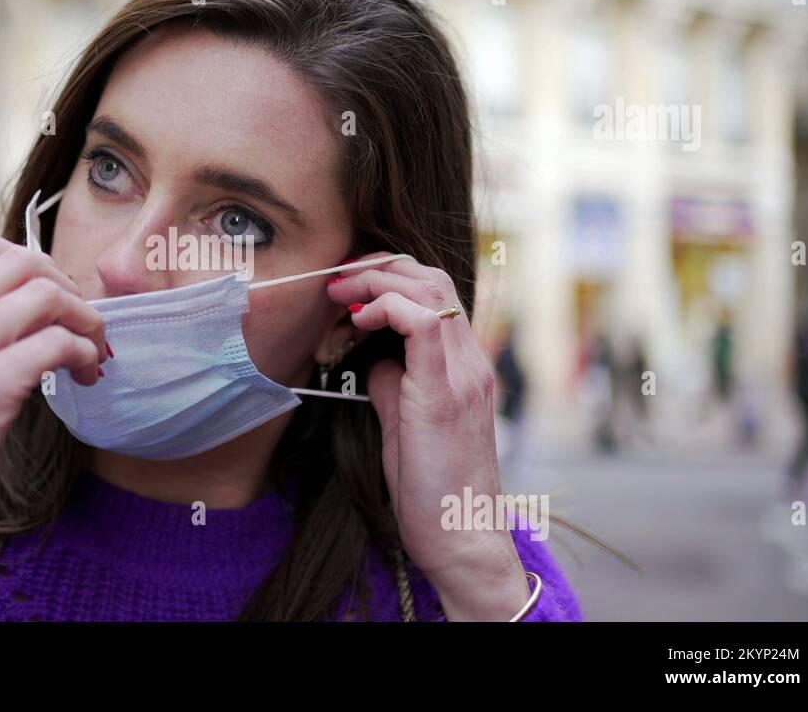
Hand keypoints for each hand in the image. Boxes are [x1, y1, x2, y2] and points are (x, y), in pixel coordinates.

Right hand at [0, 237, 107, 616]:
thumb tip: (19, 330)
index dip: (42, 271)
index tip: (59, 308)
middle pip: (29, 262)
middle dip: (71, 289)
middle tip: (85, 329)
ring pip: (49, 295)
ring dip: (87, 320)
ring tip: (93, 356)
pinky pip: (56, 344)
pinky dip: (84, 354)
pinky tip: (84, 378)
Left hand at [327, 253, 528, 619]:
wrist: (461, 539)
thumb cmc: (430, 492)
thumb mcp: (403, 426)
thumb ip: (393, 386)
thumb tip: (375, 360)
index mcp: (463, 367)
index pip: (435, 293)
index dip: (389, 276)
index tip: (347, 285)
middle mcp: (470, 363)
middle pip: (433, 279)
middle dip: (379, 266)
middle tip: (337, 279)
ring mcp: (464, 375)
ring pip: (430, 290)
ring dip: (378, 280)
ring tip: (342, 292)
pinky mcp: (446, 394)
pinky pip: (424, 324)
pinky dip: (388, 307)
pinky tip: (359, 321)